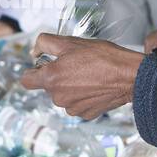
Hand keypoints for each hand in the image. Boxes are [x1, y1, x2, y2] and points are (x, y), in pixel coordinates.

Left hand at [20, 33, 143, 120]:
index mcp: (51, 79)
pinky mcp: (85, 114)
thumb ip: (45, 44)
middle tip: (76, 64)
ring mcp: (72, 108)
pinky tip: (95, 86)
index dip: (33, 71)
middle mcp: (58, 97)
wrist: (130, 76)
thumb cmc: (102, 57)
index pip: (26, 80)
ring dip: (71, 87)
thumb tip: (33, 51)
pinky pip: (77, 104)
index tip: (44, 65)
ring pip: (64, 96)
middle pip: (49, 86)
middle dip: (58, 76)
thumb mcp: (71, 42)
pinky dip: (83, 96)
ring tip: (89, 74)